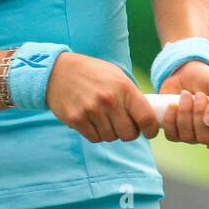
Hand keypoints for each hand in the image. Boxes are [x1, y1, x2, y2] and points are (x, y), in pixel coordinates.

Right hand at [45, 52, 160, 142]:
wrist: (57, 70)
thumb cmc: (92, 73)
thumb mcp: (116, 76)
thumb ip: (132, 95)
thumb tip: (149, 117)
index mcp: (124, 88)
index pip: (146, 118)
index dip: (151, 130)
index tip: (149, 132)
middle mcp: (109, 100)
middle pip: (129, 134)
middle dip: (129, 133)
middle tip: (123, 125)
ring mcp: (91, 111)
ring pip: (111, 137)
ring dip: (110, 132)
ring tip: (103, 118)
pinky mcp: (76, 119)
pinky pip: (94, 138)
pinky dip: (96, 133)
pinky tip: (92, 120)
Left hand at [159, 60, 208, 149]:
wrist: (183, 74)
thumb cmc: (206, 80)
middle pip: (206, 139)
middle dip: (199, 115)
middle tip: (199, 95)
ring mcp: (194, 136)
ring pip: (188, 137)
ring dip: (185, 113)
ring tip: (185, 94)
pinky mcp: (176, 133)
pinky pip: (172, 135)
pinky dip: (170, 119)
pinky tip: (172, 105)